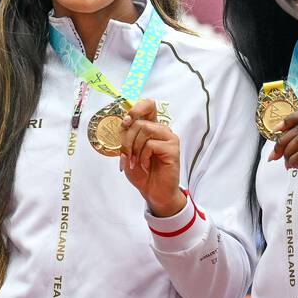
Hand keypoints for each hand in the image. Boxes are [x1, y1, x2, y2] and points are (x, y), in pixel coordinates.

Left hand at [118, 98, 184, 216]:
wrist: (153, 191)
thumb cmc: (142, 173)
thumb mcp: (128, 153)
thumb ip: (126, 137)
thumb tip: (124, 123)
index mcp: (151, 127)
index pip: (148, 105)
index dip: (136, 109)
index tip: (125, 122)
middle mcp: (162, 130)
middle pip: (140, 122)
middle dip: (127, 140)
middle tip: (126, 156)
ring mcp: (169, 138)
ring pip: (145, 130)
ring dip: (134, 148)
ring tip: (135, 162)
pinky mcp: (173, 148)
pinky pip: (151, 144)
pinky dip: (143, 156)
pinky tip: (145, 165)